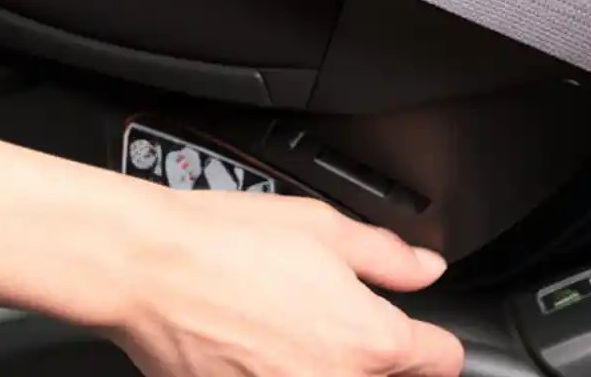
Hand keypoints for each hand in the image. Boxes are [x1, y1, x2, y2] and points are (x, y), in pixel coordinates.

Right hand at [105, 192, 465, 376]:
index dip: (434, 340)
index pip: (442, 360)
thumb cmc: (227, 244)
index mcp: (370, 341)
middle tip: (346, 326)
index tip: (421, 333)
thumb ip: (389, 257)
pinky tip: (264, 354)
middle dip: (385, 361)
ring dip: (334, 371)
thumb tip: (426, 269)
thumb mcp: (326, 228)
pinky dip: (285, 375)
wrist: (148, 270)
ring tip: (301, 338)